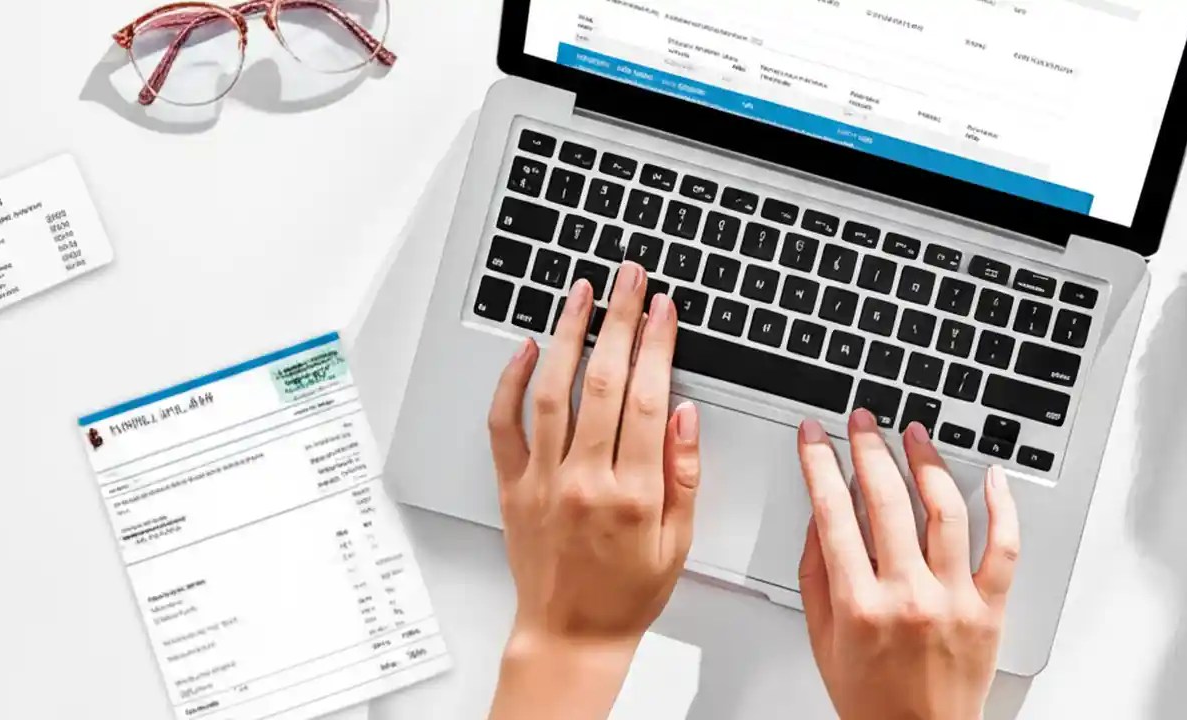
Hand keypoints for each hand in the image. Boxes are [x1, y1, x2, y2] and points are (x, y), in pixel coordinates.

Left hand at [486, 263, 700, 719]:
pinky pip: (504, 425)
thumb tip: (682, 413)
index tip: (664, 308)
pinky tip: (524, 348)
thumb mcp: (678, 541)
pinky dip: (510, 382)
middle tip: (628, 279)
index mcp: (633, 492)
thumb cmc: (627, 593)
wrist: (570, 633)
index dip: (658, 344)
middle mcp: (585, 479)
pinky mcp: (512, 485)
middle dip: (619, 321)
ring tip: (580, 295)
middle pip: (604, 381)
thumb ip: (683, 474)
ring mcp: (543, 479)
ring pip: (552, 391)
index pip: (648, 399)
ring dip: (567, 336)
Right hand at [797, 410, 1019, 719]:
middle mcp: (908, 596)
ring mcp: (954, 599)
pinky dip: (1003, 507)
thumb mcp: (822, 634)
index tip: (813, 436)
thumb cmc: (869, 694)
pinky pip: (1005, 548)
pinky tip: (990, 476)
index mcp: (858, 604)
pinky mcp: (991, 608)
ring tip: (914, 433)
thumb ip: (816, 571)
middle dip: (869, 448)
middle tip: (862, 421)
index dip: (819, 464)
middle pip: (888, 501)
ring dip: (927, 462)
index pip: (834, 513)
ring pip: (946, 512)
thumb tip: (821, 513)